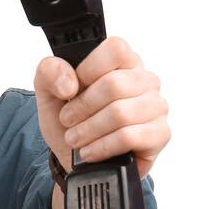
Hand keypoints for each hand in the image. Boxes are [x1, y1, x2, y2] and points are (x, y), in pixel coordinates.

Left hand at [33, 36, 169, 179]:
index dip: (88, 70)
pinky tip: (90, 151)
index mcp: (124, 61)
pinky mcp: (160, 134)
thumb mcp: (49, 93)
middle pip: (114, 85)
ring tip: (75, 139)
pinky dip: (102, 147)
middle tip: (67, 120)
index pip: (115, 49)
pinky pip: (129, 137)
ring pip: (120, 113)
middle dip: (82, 107)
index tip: (72, 90)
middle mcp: (145, 80)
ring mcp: (156, 107)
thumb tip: (69, 84)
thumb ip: (49, 73)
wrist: (75, 159)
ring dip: (89, 130)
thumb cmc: (70, 121)